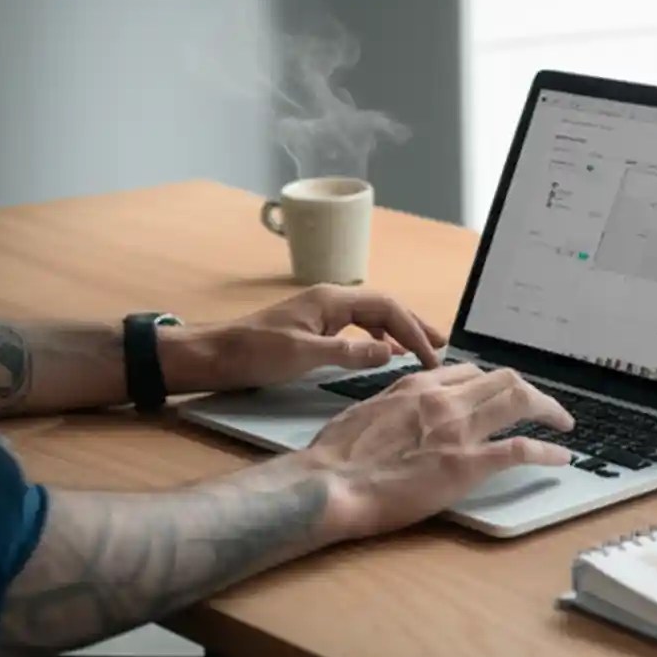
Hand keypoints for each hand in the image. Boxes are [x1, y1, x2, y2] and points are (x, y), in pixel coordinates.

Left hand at [161, 285, 446, 392]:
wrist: (213, 356)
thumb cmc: (254, 353)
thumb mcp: (304, 356)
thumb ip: (349, 353)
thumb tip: (390, 353)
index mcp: (331, 299)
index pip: (387, 308)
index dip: (414, 330)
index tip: (433, 355)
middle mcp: (330, 300)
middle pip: (384, 307)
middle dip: (415, 325)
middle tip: (443, 345)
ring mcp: (322, 314)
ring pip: (372, 317)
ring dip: (399, 332)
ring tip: (423, 350)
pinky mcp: (314, 329)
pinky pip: (358, 328)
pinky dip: (378, 339)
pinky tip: (384, 353)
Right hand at [302, 363, 574, 539]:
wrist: (328, 483)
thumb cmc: (335, 456)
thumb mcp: (364, 411)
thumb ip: (392, 403)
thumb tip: (400, 407)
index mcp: (417, 386)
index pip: (469, 372)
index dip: (493, 382)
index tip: (502, 394)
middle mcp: (443, 400)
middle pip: (504, 379)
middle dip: (530, 390)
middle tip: (544, 407)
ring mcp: (458, 430)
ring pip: (519, 401)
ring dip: (548, 409)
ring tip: (563, 423)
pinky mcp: (467, 465)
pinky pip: (519, 450)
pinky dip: (546, 451)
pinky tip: (559, 458)